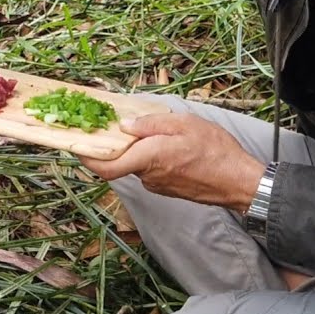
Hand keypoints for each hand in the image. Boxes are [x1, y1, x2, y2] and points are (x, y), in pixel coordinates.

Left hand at [81, 113, 264, 211]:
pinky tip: (167, 145)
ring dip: (137, 150)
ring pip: (136, 165)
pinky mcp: (167, 189)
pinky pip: (150, 171)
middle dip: (115, 144)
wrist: (240, 182)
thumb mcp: (185, 124)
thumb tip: (125, 125)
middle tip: (115, 124)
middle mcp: (149, 175)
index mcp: (149, 158)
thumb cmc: (216, 151)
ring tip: (152, 130)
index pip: (106, 165)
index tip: (74, 144)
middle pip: (120, 161)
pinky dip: (150, 158)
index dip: (86, 156)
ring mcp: (157, 185)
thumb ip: (152, 124)